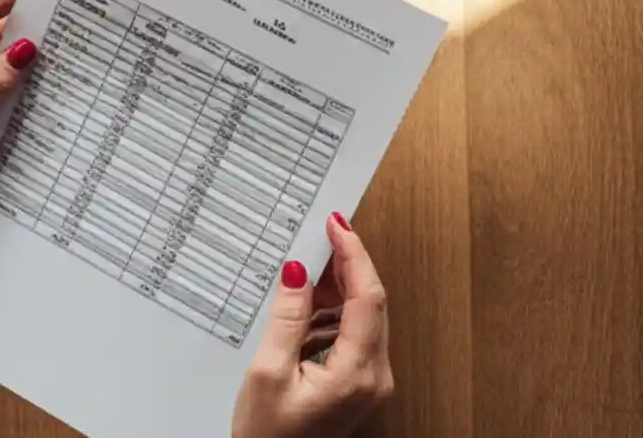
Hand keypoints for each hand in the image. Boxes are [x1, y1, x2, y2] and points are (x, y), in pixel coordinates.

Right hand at [232, 213, 393, 437]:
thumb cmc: (268, 435)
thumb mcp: (268, 371)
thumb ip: (287, 317)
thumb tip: (297, 272)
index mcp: (356, 373)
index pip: (367, 298)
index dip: (353, 256)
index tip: (336, 226)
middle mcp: (374, 376)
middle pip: (370, 303)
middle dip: (345, 266)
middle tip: (318, 236)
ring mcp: (369, 380)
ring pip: (361, 316)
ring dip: (336, 288)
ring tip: (303, 270)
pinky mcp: (358, 381)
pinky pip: (352, 333)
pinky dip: (332, 311)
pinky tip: (306, 304)